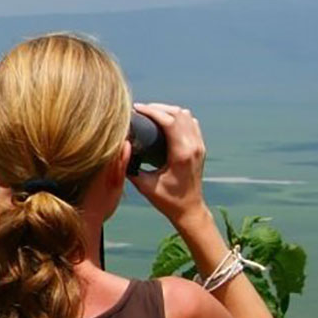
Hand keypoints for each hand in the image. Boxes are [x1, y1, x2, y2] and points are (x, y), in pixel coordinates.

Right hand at [129, 102, 210, 230]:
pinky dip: (178, 117)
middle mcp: (193, 147)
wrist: (189, 209)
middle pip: (178, 113)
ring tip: (151, 113)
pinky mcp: (200, 148)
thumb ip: (130, 167)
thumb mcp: (145, 186)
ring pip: (186, 115)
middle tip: (141, 109)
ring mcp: (199, 146)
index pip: (169, 121)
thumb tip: (117, 150)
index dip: (151, 111)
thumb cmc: (167, 200)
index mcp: (181, 154)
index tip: (136, 108)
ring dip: (169, 110)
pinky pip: (191, 123)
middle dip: (158, 108)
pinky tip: (166, 121)